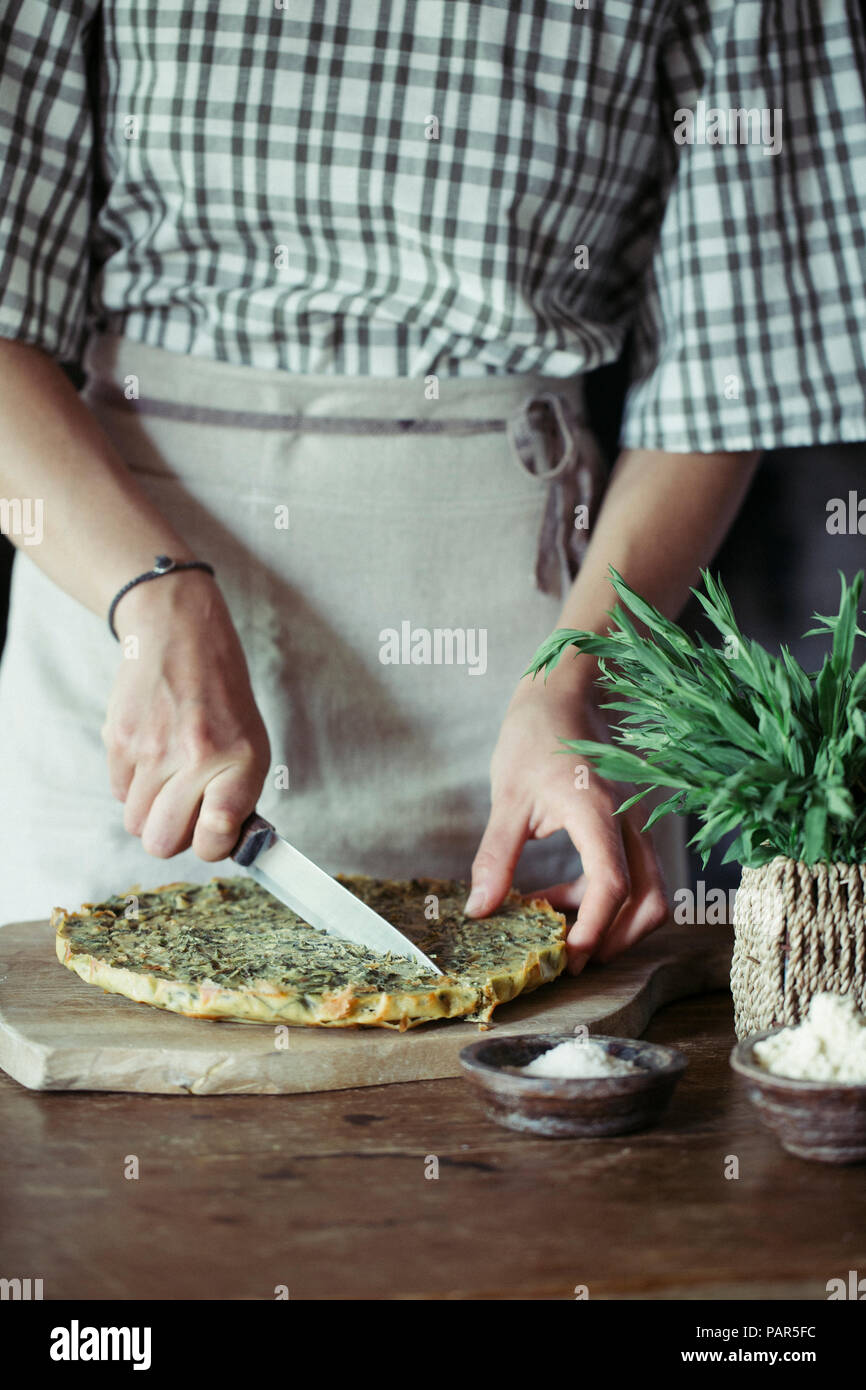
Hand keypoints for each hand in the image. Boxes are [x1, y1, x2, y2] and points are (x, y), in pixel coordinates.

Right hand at [102, 571, 270, 861]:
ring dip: (150, 810)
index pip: (215, 838)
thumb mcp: (250, 740)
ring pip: (136, 823)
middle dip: (174, 834)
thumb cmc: (220, 694)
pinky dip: (133, 784)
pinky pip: (119, 793)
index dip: (213, 845)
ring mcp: (152, 749)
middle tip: (187, 806)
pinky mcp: (119, 739)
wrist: (179, 633)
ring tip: (169, 776)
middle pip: (162, 843)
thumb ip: (236, 795)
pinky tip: (151, 752)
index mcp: (240, 759)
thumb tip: (220, 844)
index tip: (214, 832)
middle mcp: (197, 757)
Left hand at [466, 671, 669, 972]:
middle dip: (617, 938)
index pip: (612, 886)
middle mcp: (629, 820)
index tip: (564, 957)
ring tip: (556, 924)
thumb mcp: (507, 797)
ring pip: (649, 890)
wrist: (563, 692)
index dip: (593, 930)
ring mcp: (636, 822)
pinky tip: (559, 895)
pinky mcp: (631, 824)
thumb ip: (496, 856)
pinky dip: (605, 897)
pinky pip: (634, 872)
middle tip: (570, 957)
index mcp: (598, 811)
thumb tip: (480, 910)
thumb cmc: (534, 735)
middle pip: (650, 899)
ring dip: (612, 920)